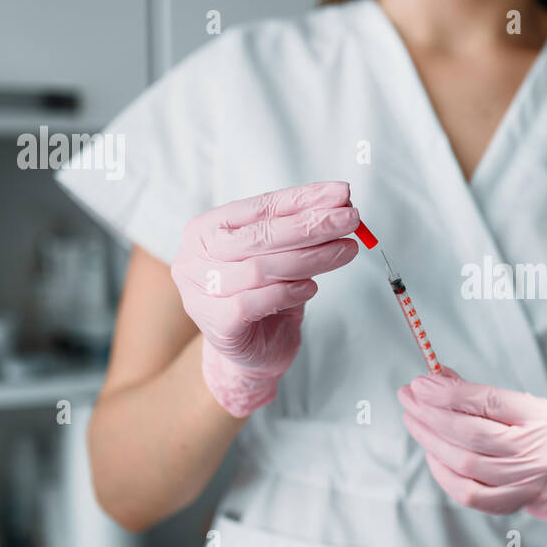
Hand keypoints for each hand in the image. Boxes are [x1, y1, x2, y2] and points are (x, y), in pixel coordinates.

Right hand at [171, 181, 360, 416]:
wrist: (252, 352)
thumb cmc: (265, 296)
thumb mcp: (279, 255)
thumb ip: (298, 230)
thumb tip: (339, 203)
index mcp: (206, 229)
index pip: (260, 206)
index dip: (303, 199)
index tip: (342, 193)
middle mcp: (195, 257)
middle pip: (261, 235)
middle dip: (312, 225)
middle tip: (351, 219)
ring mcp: (200, 291)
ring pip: (262, 268)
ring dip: (311, 257)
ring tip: (346, 250)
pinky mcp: (216, 323)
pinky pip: (257, 301)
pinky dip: (289, 291)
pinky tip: (311, 288)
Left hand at [397, 367, 546, 519]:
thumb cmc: (529, 427)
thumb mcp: (514, 402)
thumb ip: (474, 391)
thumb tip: (433, 377)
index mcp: (541, 417)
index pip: (489, 402)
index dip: (449, 393)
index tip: (420, 383)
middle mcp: (537, 452)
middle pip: (473, 434)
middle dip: (432, 414)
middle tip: (408, 398)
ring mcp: (523, 483)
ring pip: (464, 463)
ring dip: (430, 440)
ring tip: (413, 420)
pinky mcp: (508, 504)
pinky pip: (465, 492)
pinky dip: (441, 471)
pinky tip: (431, 452)